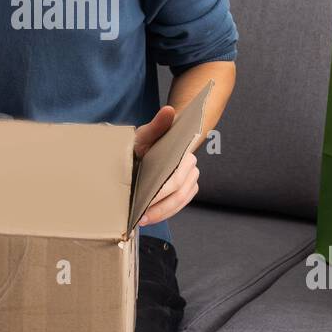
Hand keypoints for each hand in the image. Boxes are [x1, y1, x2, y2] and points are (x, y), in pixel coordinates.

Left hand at [133, 104, 199, 226]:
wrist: (148, 148)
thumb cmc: (144, 142)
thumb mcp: (144, 135)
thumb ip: (156, 125)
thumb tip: (168, 111)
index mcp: (182, 152)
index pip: (174, 179)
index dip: (160, 195)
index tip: (145, 204)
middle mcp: (191, 165)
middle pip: (178, 192)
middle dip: (159, 207)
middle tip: (140, 217)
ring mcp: (191, 177)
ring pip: (181, 200)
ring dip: (163, 213)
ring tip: (144, 220)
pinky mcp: (188, 187)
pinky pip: (181, 203)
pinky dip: (168, 211)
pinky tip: (153, 216)